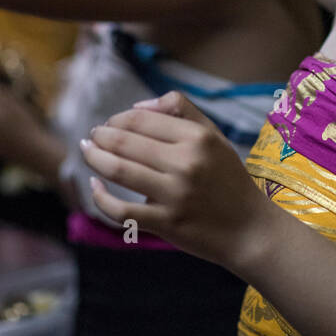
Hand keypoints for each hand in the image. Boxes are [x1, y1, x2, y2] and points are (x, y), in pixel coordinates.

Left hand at [80, 90, 276, 276]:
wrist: (249, 229)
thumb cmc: (229, 179)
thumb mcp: (214, 137)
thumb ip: (181, 111)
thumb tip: (137, 106)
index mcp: (197, 138)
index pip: (141, 120)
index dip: (117, 119)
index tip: (109, 124)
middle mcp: (185, 163)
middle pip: (125, 142)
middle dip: (100, 136)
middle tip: (92, 136)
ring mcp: (174, 195)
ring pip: (118, 171)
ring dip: (94, 158)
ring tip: (86, 152)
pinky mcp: (166, 223)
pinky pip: (122, 210)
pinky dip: (101, 198)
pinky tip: (95, 187)